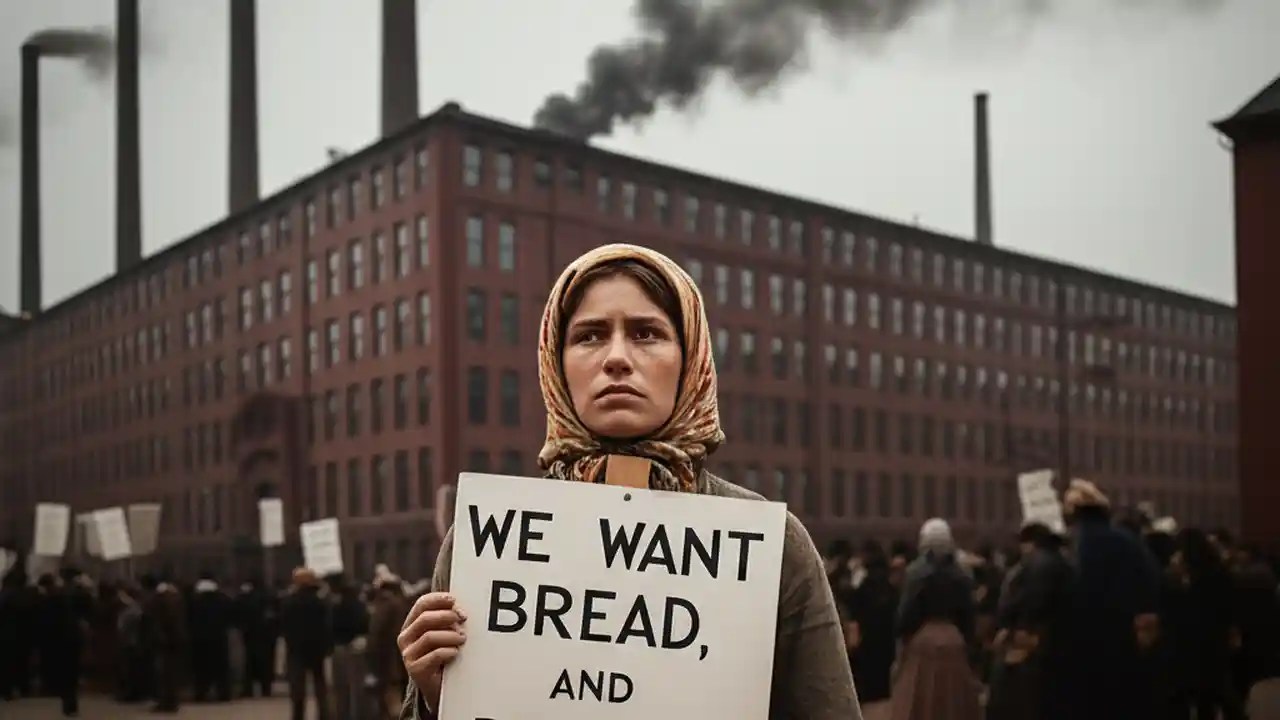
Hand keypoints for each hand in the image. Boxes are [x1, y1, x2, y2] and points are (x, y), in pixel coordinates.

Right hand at [397, 592, 467, 711]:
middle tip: (463, 619)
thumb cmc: (445, 655)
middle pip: (425, 619)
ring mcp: (408, 655)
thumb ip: (448, 619)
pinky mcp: (415, 670)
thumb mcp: (444, 634)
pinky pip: (434, 655)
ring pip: (429, 636)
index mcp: (411, 625)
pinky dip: (448, 651)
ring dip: (451, 635)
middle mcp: (405, 638)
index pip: (421, 605)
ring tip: (463, 638)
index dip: (438, 599)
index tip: (454, 600)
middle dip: (447, 616)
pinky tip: (456, 652)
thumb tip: (458, 610)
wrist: (441, 688)